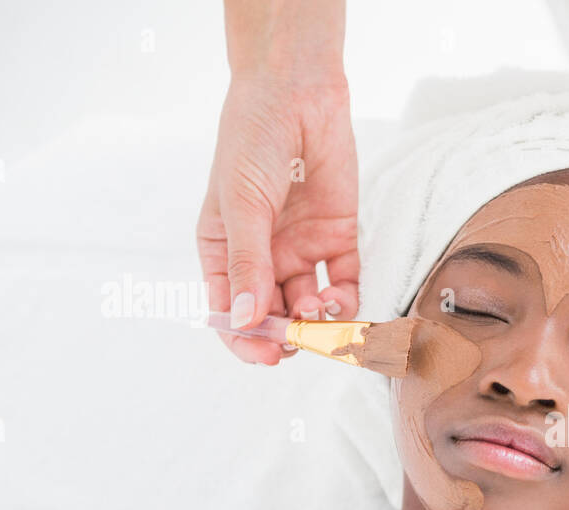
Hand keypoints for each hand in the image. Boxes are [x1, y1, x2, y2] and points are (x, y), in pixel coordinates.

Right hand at [197, 74, 358, 364]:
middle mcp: (262, 256)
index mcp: (224, 250)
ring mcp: (300, 249)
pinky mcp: (338, 239)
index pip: (230, 311)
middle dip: (286, 335)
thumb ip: (248, 263)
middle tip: (300, 341)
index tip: (267, 356)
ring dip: (315, 319)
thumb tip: (244, 320)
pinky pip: (343, 283)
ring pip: (308, 305)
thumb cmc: (252, 141)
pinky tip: (340, 301)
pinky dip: (344, 300)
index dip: (246, 340)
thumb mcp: (242, 204)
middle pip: (272, 314)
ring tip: (320, 310)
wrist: (296, 94)